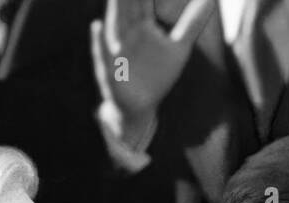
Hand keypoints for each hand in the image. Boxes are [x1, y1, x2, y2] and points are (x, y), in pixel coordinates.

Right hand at [91, 0, 214, 144]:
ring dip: (113, 6)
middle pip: (126, 4)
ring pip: (114, 23)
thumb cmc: (156, 74)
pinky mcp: (110, 71)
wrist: (140, 107)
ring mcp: (116, 50)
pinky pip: (103, 55)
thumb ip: (193, 22)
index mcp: (142, 24)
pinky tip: (95, 27)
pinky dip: (99, 42)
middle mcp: (126, 32)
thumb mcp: (180, 47)